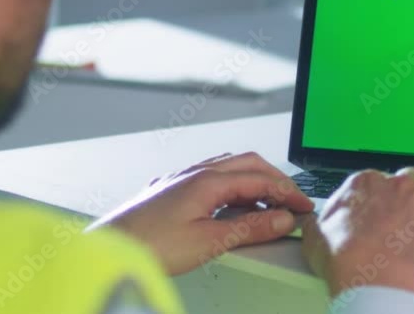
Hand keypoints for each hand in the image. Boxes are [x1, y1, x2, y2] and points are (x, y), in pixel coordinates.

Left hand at [91, 152, 313, 274]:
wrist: (109, 249)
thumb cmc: (148, 245)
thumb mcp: (209, 242)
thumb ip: (249, 228)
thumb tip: (281, 219)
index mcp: (207, 180)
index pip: (260, 178)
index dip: (288, 192)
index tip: (304, 207)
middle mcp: (193, 173)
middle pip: (247, 164)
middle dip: (275, 180)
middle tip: (292, 201)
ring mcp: (180, 179)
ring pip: (227, 168)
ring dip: (253, 181)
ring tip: (267, 204)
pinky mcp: (169, 192)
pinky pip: (210, 177)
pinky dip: (232, 186)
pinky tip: (229, 203)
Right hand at [301, 167, 413, 303]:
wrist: (372, 276)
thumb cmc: (345, 259)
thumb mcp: (316, 238)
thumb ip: (318, 225)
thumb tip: (308, 222)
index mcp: (365, 184)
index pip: (377, 179)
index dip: (383, 193)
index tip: (384, 202)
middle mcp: (398, 185)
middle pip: (412, 177)